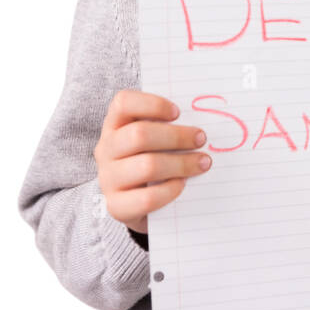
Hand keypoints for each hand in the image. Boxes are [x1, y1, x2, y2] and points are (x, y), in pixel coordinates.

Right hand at [93, 90, 212, 231]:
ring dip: (181, 163)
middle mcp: (106, 149)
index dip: (152, 104)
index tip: (178, 112)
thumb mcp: (154, 139)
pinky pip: (148, 198)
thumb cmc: (152, 159)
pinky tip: (183, 184)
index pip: (123, 103)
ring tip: (203, 163)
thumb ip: (169, 126)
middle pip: (139, 135)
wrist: (135, 203)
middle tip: (201, 138)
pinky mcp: (116, 206)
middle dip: (177, 136)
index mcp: (114, 125)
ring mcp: (108, 179)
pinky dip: (170, 189)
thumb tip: (200, 123)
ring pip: (147, 166)